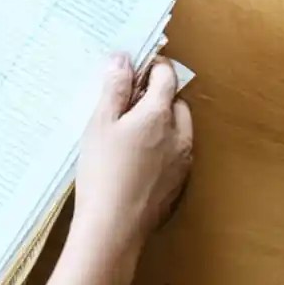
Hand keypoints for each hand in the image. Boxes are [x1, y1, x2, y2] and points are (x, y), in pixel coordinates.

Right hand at [72, 54, 193, 259]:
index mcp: (159, 115)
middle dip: (157, 96)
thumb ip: (114, 89)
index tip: (134, 65)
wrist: (114, 225)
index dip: (153, 66)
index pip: (167, 77)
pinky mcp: (179, 182)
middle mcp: (179, 135)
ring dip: (161, 122)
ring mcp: (183, 161)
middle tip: (126, 102)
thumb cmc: (102, 171)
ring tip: (129, 132)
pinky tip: (135, 159)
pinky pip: (176, 153)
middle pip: (176, 102)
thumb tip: (123, 59)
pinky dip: (162, 147)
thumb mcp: (100, 124)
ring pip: (178, 129)